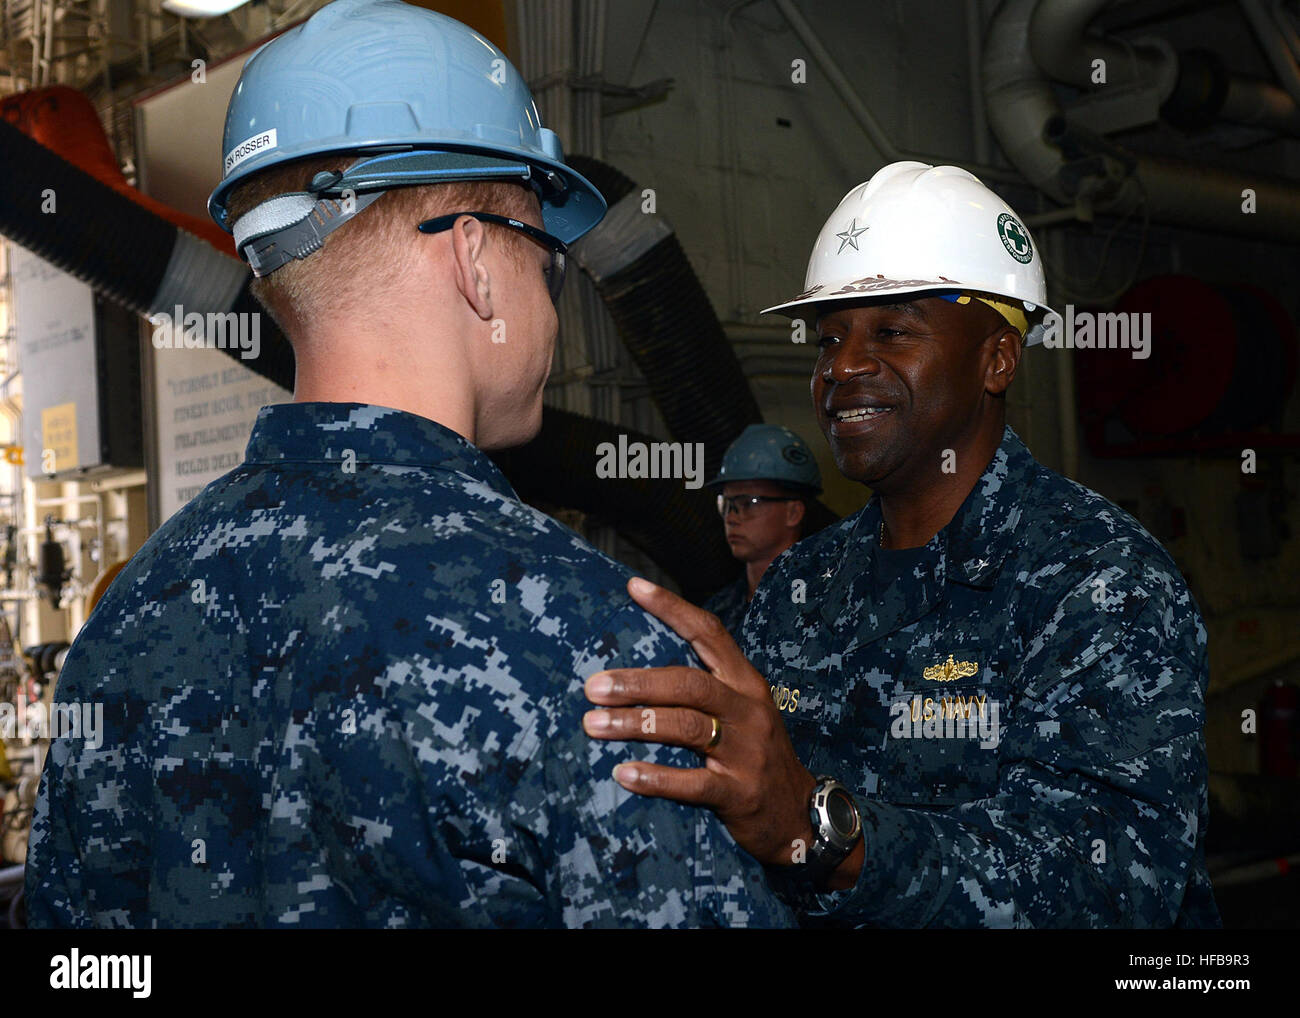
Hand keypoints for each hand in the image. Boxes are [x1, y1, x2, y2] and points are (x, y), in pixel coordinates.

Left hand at [582, 576, 817, 867]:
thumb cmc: (755, 755)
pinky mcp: (739, 792)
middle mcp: (748, 709)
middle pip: (688, 683)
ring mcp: (746, 751)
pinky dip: (656, 778)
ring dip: (635, 724)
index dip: (673, 608)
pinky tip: (625, 774)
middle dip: (638, 682)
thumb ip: (704, 687)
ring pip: (686, 727)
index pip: (709, 633)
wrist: (799, 814)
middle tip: (594, 686)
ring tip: (594, 725)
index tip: (633, 587)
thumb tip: (638, 670)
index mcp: (746, 682)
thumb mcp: (741, 711)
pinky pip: (693, 783)